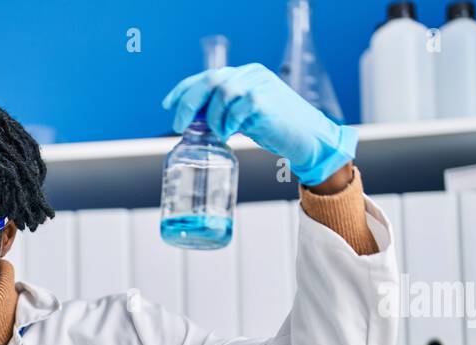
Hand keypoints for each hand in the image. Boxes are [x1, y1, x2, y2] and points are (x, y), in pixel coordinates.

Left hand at [161, 63, 357, 186]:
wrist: (307, 138)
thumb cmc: (276, 128)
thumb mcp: (244, 117)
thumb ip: (223, 113)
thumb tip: (193, 122)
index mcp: (243, 76)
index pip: (206, 77)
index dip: (183, 90)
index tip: (168, 105)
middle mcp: (250, 75)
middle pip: (210, 80)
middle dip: (189, 103)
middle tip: (180, 126)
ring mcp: (260, 84)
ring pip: (222, 92)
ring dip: (212, 117)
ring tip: (217, 135)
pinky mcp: (266, 99)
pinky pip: (238, 107)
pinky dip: (228, 122)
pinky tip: (229, 135)